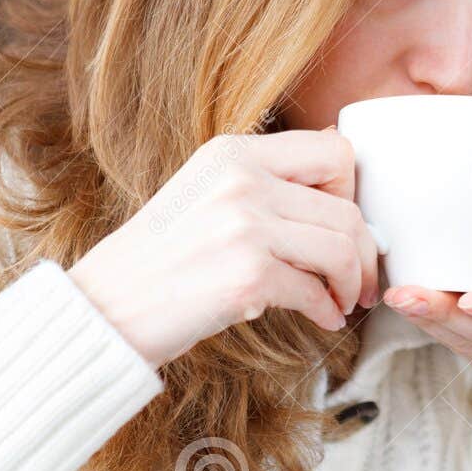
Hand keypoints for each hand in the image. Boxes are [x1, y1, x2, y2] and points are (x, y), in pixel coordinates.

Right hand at [68, 129, 379, 368]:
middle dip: (366, 251)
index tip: (347, 226)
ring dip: (352, 283)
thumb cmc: (160, 260)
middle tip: (362, 280)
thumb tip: (337, 174)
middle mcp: (241, 180)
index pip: (332, 150)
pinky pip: (315, 292)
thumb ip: (262, 181)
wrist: (106, 307)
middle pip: (345, 207)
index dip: (352, 191)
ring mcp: (243, 226)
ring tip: (344, 302)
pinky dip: (327, 311)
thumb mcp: (206, 194)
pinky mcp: (246, 276)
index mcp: (233, 153)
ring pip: (341, 249)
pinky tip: (324, 320)